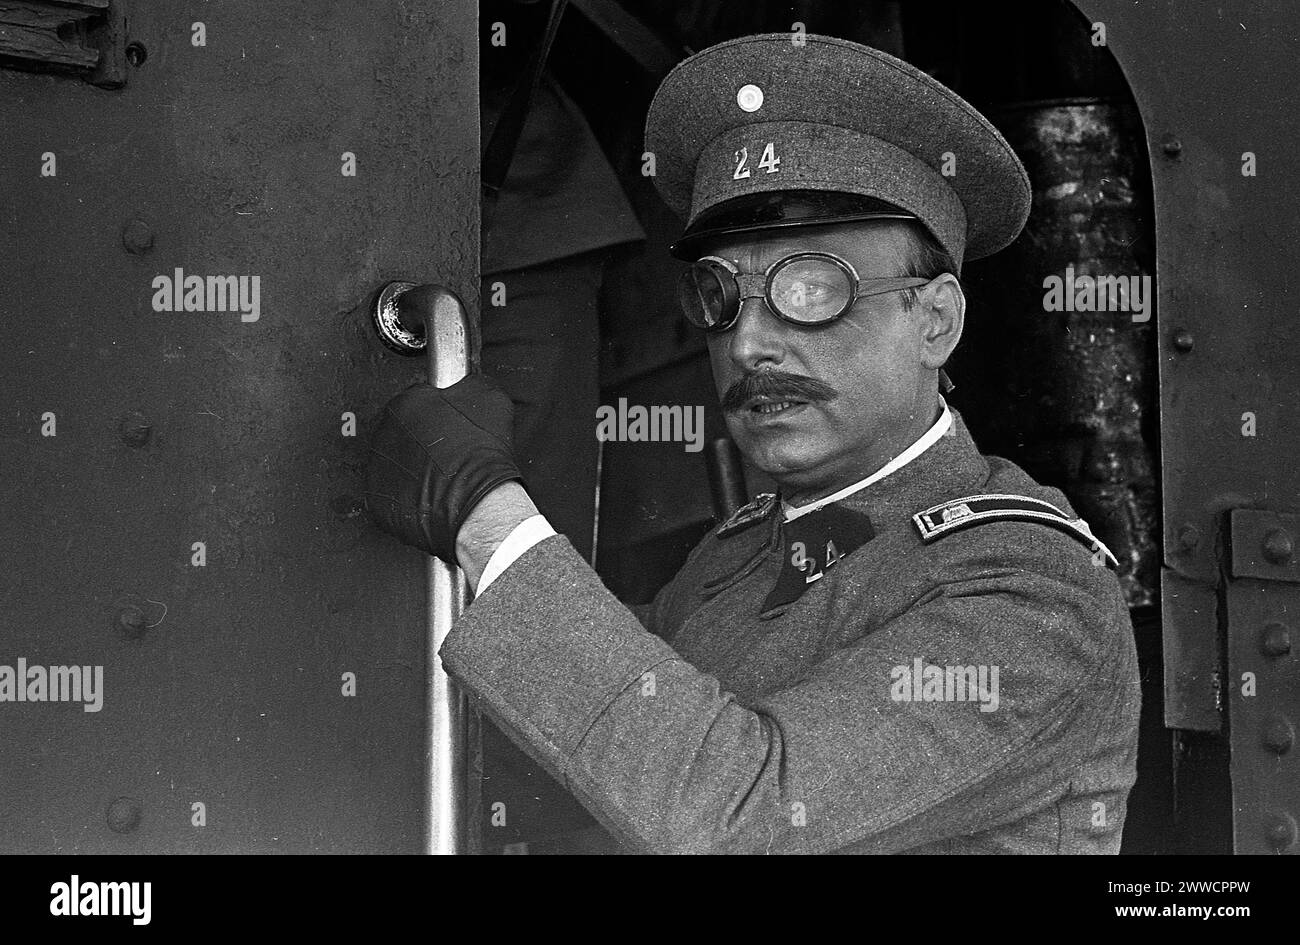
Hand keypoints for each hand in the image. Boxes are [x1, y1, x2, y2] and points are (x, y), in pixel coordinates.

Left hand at [365, 374, 522, 562]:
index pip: (418, 400)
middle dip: (423, 440)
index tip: (450, 425)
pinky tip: (432, 495)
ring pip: (396, 462)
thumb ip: (468, 383)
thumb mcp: (489, 397)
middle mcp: (383, 433)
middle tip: (448, 452)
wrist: (478, 503)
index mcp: (405, 403)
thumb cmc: (482, 455)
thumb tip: (464, 384)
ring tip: (442, 476)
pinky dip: (408, 496)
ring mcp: (377, 469)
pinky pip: (393, 493)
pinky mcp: (378, 502)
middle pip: (403, 431)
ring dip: (414, 467)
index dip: (438, 414)